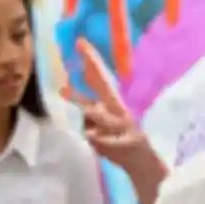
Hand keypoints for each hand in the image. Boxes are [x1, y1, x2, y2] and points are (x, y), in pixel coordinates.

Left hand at [62, 38, 153, 169]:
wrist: (140, 160)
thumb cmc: (116, 138)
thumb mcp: (101, 119)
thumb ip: (86, 104)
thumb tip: (63, 89)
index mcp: (112, 102)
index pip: (99, 77)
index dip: (91, 60)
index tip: (80, 42)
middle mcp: (118, 109)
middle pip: (105, 88)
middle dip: (95, 72)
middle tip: (79, 57)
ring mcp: (124, 125)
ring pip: (105, 116)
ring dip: (94, 112)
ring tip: (84, 110)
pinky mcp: (128, 142)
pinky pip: (111, 140)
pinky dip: (101, 139)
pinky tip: (92, 137)